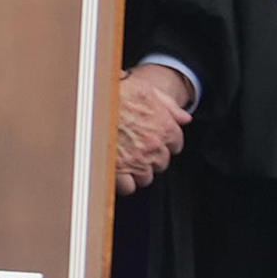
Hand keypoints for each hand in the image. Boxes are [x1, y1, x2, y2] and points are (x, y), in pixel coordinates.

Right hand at [113, 61, 191, 193]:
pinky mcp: (119, 170)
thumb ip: (169, 106)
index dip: (165, 143)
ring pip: (146, 177)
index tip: (157, 141)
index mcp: (165, 127)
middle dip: (151, 158)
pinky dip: (123, 182)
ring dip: (138, 171)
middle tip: (137, 149)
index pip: (176, 144)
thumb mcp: (148, 91)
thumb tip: (185, 118)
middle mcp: (154, 146)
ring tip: (126, 161)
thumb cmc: (117, 92)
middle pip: (161, 163)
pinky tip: (117, 172)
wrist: (92, 101)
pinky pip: (128, 187)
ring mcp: (137, 160)